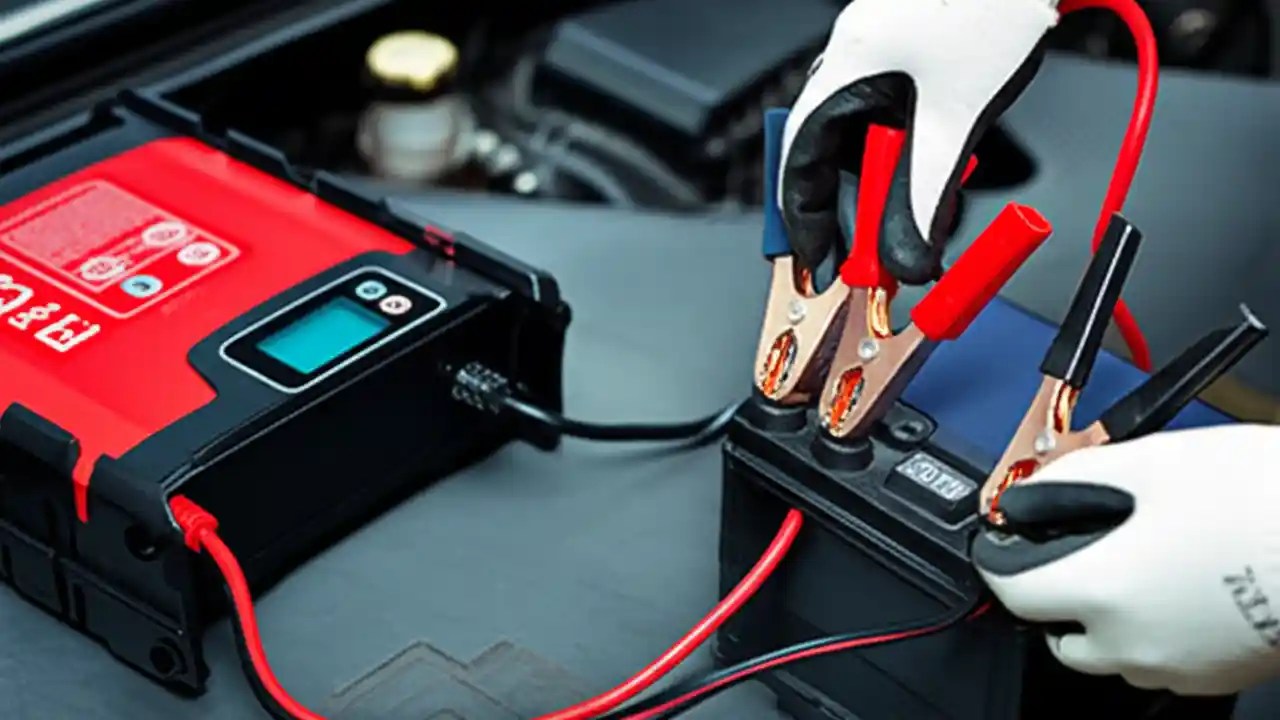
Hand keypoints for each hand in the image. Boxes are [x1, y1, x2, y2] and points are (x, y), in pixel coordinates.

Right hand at [778, 0, 1056, 282]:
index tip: (818, 263)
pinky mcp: (913, 46)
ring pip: (861, 134)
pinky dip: (906, 150)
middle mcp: (851, 56)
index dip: (804, 222)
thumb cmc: (995, 4)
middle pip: (827, 153)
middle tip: (874, 253)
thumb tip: (906, 257)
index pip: (798, 164)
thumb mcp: (956, 118)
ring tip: (915, 213)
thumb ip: (925, 196)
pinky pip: (891, 111)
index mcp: (843, 69)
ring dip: (883, 179)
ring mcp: (881, 48)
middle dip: (850, 209)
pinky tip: (936, 164)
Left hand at [973, 424, 1279, 695]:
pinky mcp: (1219, 676)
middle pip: (1056, 634)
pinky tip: (1181, 588)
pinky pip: (1160, 662)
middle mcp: (1134, 643)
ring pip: (1110, 654)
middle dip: (1053, 593)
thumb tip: (1035, 488)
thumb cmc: (1263, 497)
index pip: (1012, 592)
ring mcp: (1179, 668)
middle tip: (1075, 549)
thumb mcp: (1153, 461)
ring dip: (1103, 617)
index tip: (1006, 542)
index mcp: (1105, 590)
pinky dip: (1152, 632)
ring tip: (1138, 563)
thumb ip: (1077, 475)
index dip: (1001, 559)